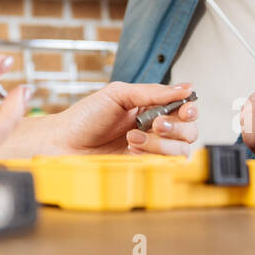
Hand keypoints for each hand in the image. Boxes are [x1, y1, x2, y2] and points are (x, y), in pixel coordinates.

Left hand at [50, 82, 198, 156]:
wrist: (65, 142)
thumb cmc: (85, 117)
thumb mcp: (118, 94)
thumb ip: (153, 92)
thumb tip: (185, 87)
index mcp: (150, 106)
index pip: (184, 109)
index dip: (189, 109)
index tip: (185, 109)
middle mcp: (154, 128)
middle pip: (189, 131)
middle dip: (176, 127)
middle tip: (155, 124)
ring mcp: (150, 149)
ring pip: (180, 150)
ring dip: (160, 143)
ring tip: (133, 137)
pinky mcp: (143, 166)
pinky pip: (163, 165)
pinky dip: (151, 156)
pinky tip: (131, 149)